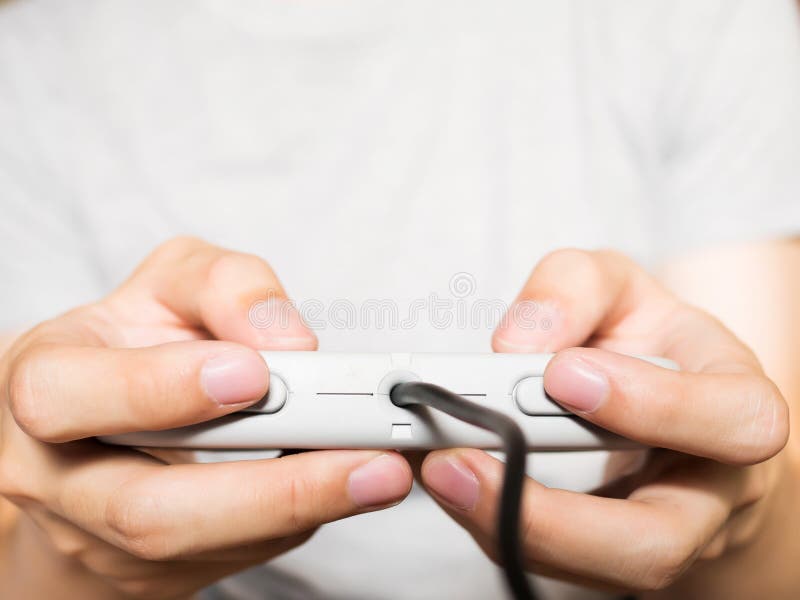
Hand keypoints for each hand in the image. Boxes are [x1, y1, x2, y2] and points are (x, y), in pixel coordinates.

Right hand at [0, 237, 411, 599]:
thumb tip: (289, 342)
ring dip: (302, 514)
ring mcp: (105, 538)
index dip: (159, 389)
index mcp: (47, 386)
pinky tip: (349, 486)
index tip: (255, 375)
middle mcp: (61, 477)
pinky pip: (235, 556)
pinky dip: (299, 520)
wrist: (95, 433)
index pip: (67, 396)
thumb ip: (224, 285)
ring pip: (199, 549)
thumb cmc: (133, 345)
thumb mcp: (169, 284)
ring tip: (382, 475)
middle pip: (149, 511)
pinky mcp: (155, 571)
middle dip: (271, 490)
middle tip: (367, 459)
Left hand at [420, 249, 790, 593]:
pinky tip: (453, 483)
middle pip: (657, 545)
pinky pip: (555, 566)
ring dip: (506, 529)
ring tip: (441, 472)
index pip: (736, 420)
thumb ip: (573, 290)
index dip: (654, 404)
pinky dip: (495, 527)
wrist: (662, 402)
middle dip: (552, 518)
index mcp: (734, 405)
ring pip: (597, 575)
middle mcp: (709, 489)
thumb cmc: (644, 342)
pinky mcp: (610, 558)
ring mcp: (663, 537)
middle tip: (461, 462)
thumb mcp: (617, 286)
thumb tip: (518, 345)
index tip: (561, 374)